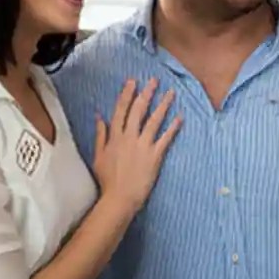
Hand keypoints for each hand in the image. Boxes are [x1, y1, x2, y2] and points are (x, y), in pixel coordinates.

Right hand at [93, 78, 181, 213]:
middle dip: (147, 93)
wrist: (119, 198)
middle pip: (138, 110)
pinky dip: (173, 127)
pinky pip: (165, 138)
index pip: (121, 110)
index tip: (133, 81)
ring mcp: (142, 146)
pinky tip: (180, 117)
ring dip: (163, 105)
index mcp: (114, 136)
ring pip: (154, 120)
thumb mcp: (98, 155)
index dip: (127, 94)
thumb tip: (99, 116)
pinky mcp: (155, 156)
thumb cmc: (107, 179)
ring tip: (171, 93)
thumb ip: (100, 134)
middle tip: (154, 80)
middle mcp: (128, 137)